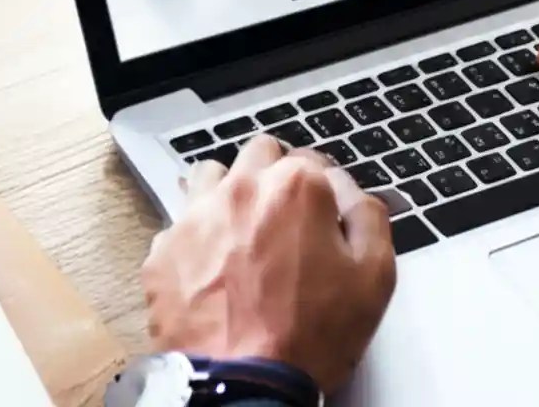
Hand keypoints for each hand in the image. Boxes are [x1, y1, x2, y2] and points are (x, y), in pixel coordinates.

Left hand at [141, 135, 395, 392]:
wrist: (243, 385)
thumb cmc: (308, 336)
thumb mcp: (374, 277)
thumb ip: (369, 218)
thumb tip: (354, 193)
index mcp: (297, 187)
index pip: (314, 160)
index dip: (324, 189)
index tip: (325, 215)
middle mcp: (241, 190)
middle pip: (259, 155)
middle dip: (275, 176)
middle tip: (287, 217)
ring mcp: (195, 217)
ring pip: (211, 175)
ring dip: (229, 191)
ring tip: (244, 231)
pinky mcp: (164, 251)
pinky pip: (178, 224)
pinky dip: (196, 236)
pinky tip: (212, 265)